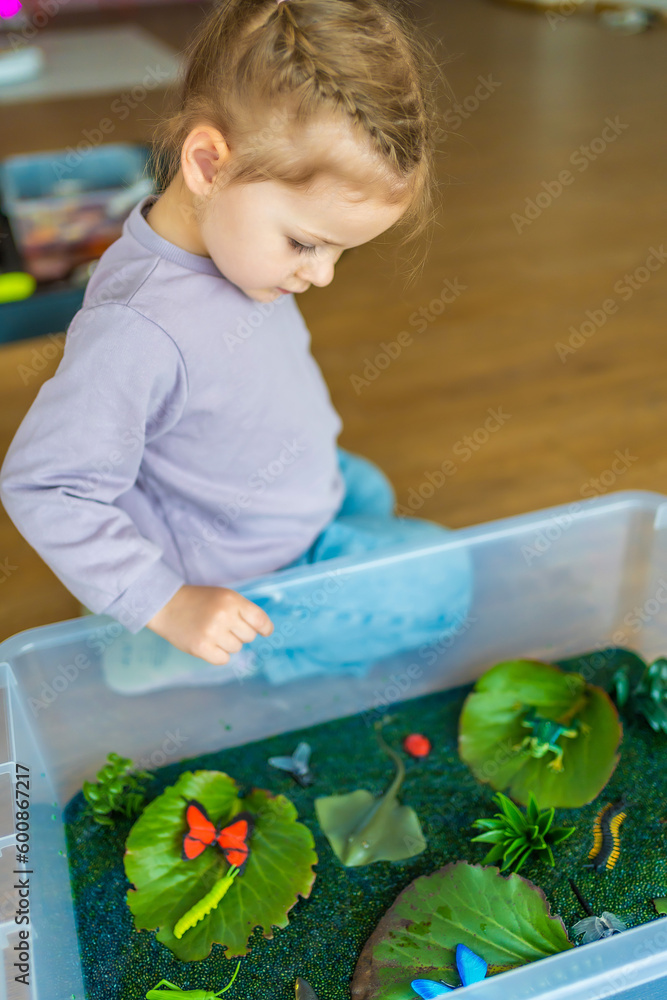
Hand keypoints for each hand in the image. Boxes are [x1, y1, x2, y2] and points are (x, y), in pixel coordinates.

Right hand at [146, 585, 273, 664]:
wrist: (166, 605)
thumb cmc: (199, 601)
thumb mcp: (223, 596)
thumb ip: (242, 610)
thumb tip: (263, 630)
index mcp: (231, 600)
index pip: (260, 620)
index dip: (265, 628)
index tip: (264, 632)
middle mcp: (224, 616)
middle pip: (249, 636)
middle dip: (239, 633)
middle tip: (224, 626)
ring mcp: (212, 632)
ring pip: (236, 648)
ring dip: (227, 644)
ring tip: (212, 632)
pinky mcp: (201, 648)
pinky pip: (224, 659)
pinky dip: (218, 654)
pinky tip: (208, 643)